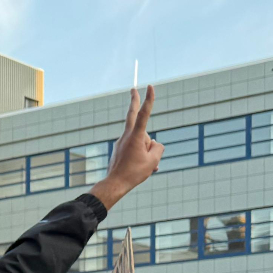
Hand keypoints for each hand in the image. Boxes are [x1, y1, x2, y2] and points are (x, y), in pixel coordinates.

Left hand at [90, 86, 160, 209]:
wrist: (115, 184)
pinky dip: (140, 156)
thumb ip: (158, 147)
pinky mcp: (120, 149)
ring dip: (146, 151)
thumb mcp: (154, 160)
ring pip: (141, 141)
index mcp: (135, 136)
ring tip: (142, 166)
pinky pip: (135, 149)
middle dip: (134, 101)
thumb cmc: (134, 173)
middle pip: (132, 116)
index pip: (143, 114)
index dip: (148, 100)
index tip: (149, 87)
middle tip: (133, 89)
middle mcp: (126, 136)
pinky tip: (140, 168)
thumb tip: (154, 143)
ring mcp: (121, 142)